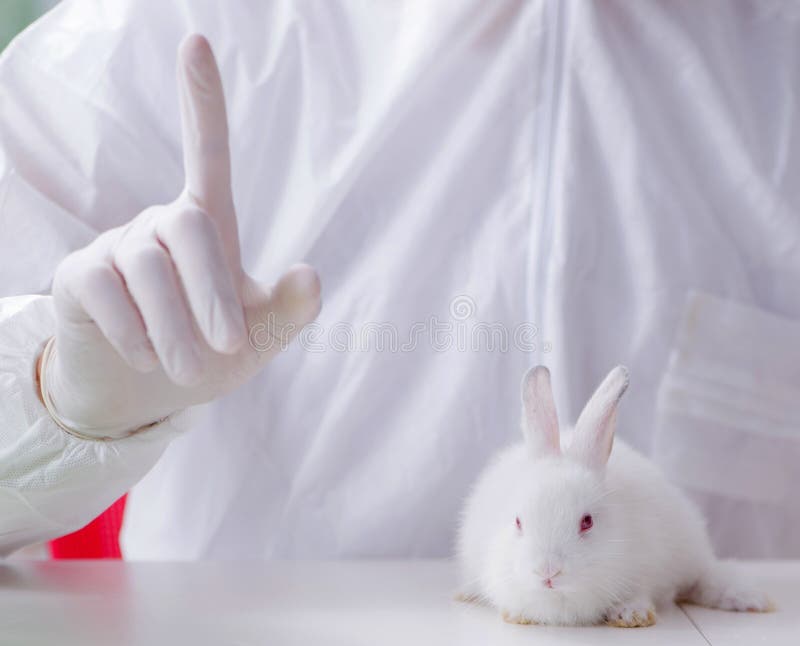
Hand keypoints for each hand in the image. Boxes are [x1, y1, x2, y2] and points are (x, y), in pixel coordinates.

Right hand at [44, 34, 320, 437]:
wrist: (147, 391)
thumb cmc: (209, 353)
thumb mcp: (258, 338)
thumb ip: (288, 311)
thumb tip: (310, 274)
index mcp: (210, 226)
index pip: (205, 153)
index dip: (202, 101)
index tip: (196, 41)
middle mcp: (161, 224)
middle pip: (187, 228)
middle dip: (213, 293)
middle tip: (228, 347)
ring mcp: (118, 246)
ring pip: (147, 267)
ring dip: (175, 326)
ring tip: (186, 368)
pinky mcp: (81, 275)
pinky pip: (105, 289)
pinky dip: (132, 331)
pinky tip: (145, 357)